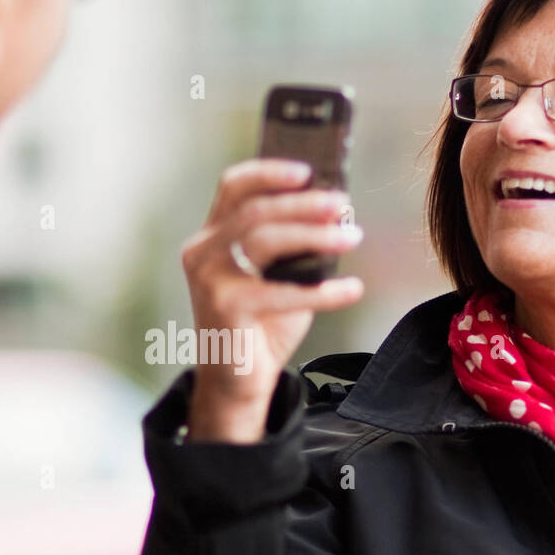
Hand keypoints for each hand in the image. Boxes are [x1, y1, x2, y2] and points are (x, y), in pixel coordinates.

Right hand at [182, 160, 363, 443]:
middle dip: (303, 203)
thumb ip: (296, 246)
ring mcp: (210, 279)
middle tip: (341, 204)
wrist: (237, 383)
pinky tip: (351, 289)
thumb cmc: (260, 326)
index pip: (233, 187)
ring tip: (351, 237)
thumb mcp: (278, 275)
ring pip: (265, 239)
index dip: (268, 172)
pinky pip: (282, 291)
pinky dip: (323, 291)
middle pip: (255, 210)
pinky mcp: (225, 307)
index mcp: (212, 237)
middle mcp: (203, 252)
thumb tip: (337, 214)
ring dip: (314, 235)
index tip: (307, 171)